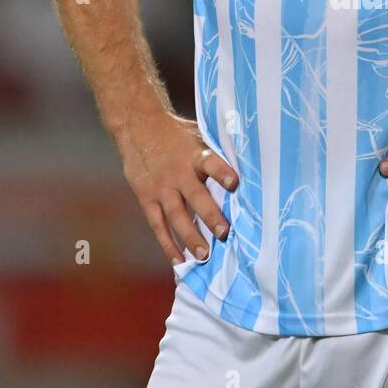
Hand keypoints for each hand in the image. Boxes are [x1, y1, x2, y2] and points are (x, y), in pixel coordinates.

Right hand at [119, 112, 238, 266]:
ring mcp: (160, 188)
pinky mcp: (146, 198)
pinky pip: (158, 225)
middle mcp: (177, 172)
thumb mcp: (198, 135)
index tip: (235, 183)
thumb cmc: (177, 134)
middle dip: (210, 215)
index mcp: (194, 154)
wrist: (137, 127)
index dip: (222, 172)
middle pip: (195, 196)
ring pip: (176, 216)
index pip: (210, 162)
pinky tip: (179, 260)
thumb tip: (250, 166)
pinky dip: (168, 244)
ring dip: (190, 237)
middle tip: (224, 233)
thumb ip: (216, 153)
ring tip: (204, 256)